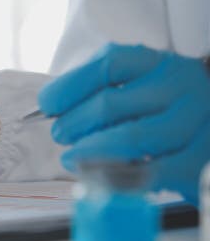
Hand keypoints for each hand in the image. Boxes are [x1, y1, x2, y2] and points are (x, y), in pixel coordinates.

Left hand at [38, 43, 209, 203]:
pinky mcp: (200, 158)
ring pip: (131, 138)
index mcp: (156, 63)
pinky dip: (121, 175)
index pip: (108, 64)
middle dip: (74, 123)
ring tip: (73, 158)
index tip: (47, 104)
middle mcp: (179, 87)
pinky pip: (154, 171)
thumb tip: (50, 107)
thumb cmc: (162, 106)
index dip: (70, 86)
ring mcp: (195, 122)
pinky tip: (105, 177)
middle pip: (111, 104)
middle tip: (61, 135)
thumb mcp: (139, 84)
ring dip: (91, 151)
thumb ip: (99, 90)